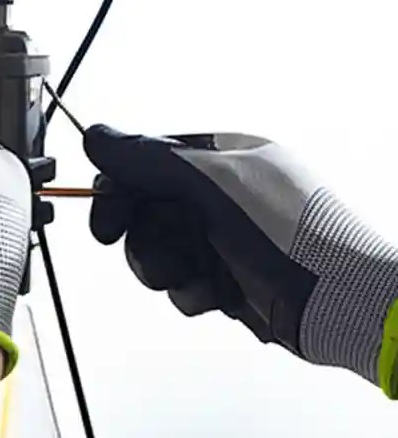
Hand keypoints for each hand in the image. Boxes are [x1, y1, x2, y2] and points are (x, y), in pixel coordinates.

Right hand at [84, 124, 397, 396]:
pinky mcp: (229, 276)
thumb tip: (94, 135)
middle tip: (162, 256)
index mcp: (224, 157)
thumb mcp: (211, 184)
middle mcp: (223, 193)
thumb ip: (147, 160)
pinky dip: (195, 292)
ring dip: (172, 270)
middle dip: (149, 241)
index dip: (120, 193)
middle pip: (146, 212)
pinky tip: (223, 294)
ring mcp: (226, 236)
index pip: (147, 163)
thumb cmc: (293, 235)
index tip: (107, 224)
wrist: (343, 301)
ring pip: (159, 251)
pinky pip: (183, 283)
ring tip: (202, 276)